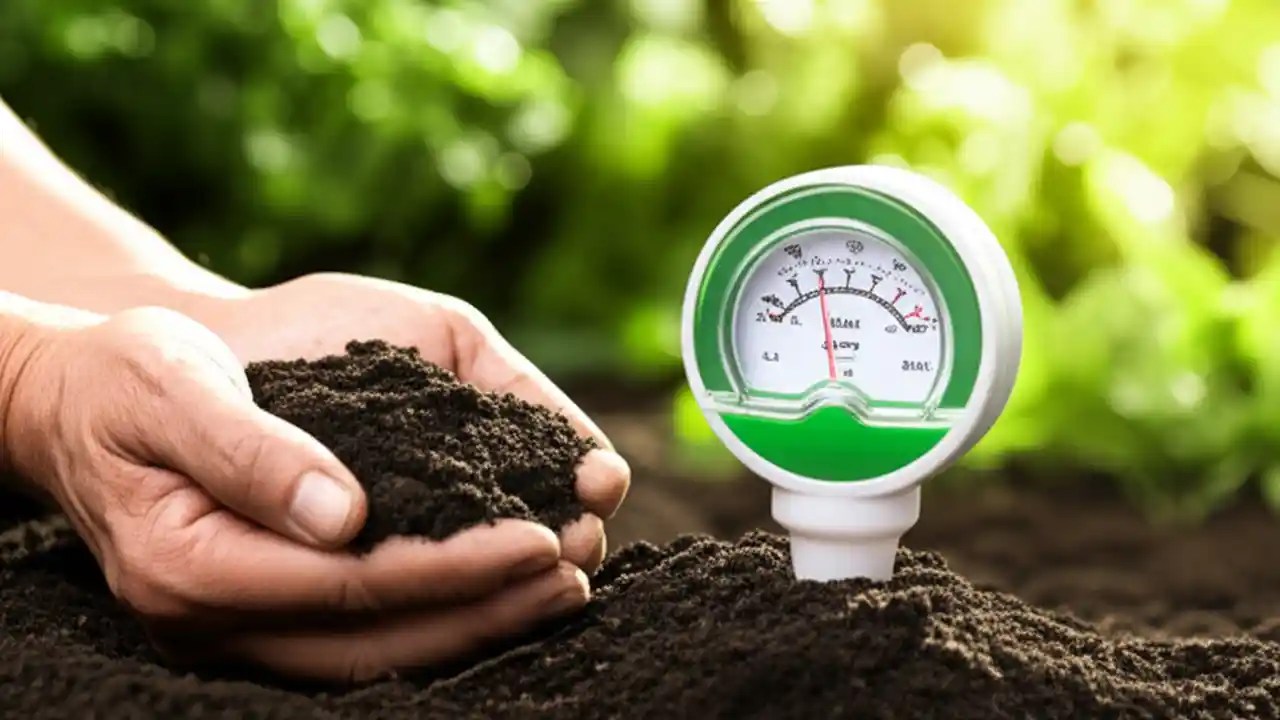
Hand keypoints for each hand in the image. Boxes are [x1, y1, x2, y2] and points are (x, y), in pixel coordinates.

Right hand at [1, 306, 588, 680]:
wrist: (79, 400)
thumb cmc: (124, 377)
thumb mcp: (171, 385)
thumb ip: (250, 450)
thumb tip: (345, 516)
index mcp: (190, 566)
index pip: (352, 584)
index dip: (455, 566)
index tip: (541, 537)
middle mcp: (214, 620)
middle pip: (379, 635)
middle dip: (488, 606)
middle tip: (577, 570)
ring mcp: (237, 630)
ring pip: (380, 650)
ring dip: (478, 621)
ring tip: (563, 584)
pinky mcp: (263, 614)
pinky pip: (365, 634)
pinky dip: (441, 613)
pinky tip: (501, 586)